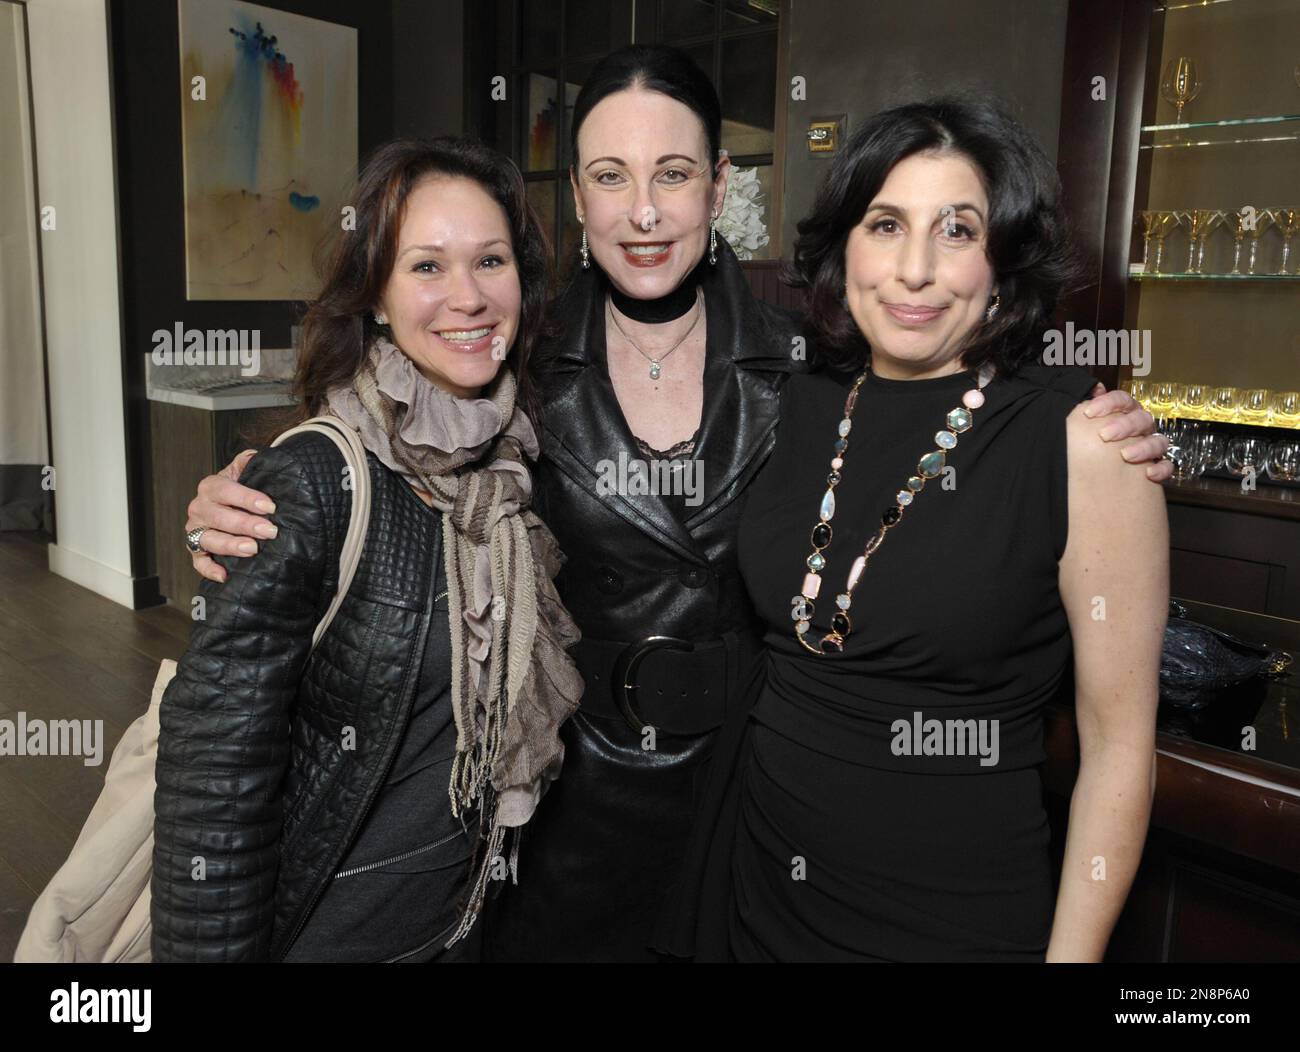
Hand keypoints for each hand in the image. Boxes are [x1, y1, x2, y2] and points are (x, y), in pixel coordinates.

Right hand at [187, 450, 278, 582]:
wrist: (231, 505)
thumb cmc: (241, 490)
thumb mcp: (245, 473)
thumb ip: (249, 463)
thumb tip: (256, 456)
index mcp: (211, 487)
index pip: (225, 490)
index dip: (247, 498)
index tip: (271, 507)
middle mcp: (200, 508)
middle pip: (219, 516)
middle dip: (245, 524)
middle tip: (269, 531)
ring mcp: (196, 530)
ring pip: (208, 539)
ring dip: (230, 545)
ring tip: (252, 549)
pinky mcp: (196, 550)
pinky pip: (199, 562)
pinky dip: (209, 570)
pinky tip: (225, 575)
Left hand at [1082, 383, 1171, 481]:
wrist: (1098, 476)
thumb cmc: (1092, 445)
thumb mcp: (1085, 425)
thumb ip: (1090, 408)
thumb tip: (1096, 388)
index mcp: (1125, 414)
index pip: (1122, 400)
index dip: (1108, 403)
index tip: (1088, 412)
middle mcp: (1141, 427)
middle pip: (1141, 418)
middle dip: (1124, 425)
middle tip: (1104, 435)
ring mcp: (1151, 446)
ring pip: (1158, 441)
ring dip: (1143, 447)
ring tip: (1125, 455)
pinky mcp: (1157, 466)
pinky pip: (1167, 465)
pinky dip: (1160, 469)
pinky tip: (1148, 473)